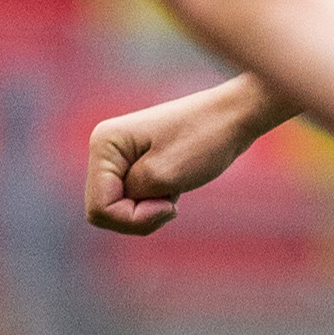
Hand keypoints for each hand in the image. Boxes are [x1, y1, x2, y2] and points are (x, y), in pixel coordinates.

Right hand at [85, 80, 271, 236]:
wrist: (234, 117)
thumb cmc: (205, 141)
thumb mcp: (163, 177)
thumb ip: (129, 198)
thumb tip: (111, 208)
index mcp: (103, 144)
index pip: (98, 209)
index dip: (133, 218)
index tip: (168, 203)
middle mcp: (104, 149)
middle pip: (104, 211)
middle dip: (139, 216)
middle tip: (171, 201)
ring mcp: (118, 157)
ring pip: (119, 210)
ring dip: (149, 211)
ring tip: (174, 190)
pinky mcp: (134, 166)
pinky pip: (133, 203)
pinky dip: (155, 205)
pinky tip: (175, 187)